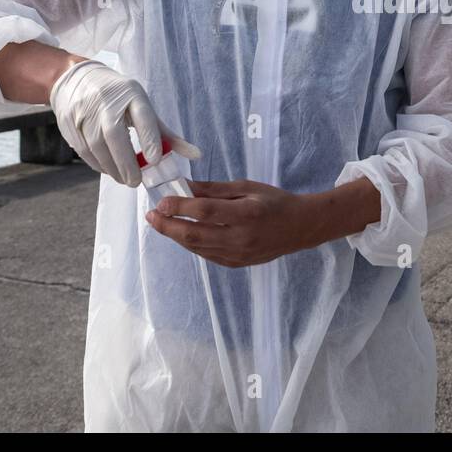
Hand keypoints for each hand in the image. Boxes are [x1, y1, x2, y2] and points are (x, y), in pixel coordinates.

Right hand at [49, 59, 192, 187]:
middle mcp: (107, 101)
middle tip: (135, 182)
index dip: (149, 138)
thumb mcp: (143, 107)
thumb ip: (166, 134)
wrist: (77, 80)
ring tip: (124, 179)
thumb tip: (196, 155)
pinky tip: (109, 170)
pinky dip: (98, 164)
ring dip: (112, 167)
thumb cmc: (119, 98)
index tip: (154, 160)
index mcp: (131, 94)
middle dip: (126, 162)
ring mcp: (85, 111)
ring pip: (97, 146)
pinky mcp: (70, 122)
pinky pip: (84, 150)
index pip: (142, 116)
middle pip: (115, 135)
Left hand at [144, 180, 318, 267]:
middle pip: (194, 235)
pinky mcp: (236, 264)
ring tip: (162, 222)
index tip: (161, 201)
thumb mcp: (247, 187)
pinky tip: (182, 233)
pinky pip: (206, 255)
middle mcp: (241, 238)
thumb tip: (185, 187)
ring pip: (196, 247)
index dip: (180, 207)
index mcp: (246, 214)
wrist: (300, 228)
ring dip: (175, 235)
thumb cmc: (275, 201)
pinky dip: (191, 244)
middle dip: (167, 226)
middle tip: (151, 216)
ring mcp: (238, 255)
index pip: (205, 212)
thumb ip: (214, 189)